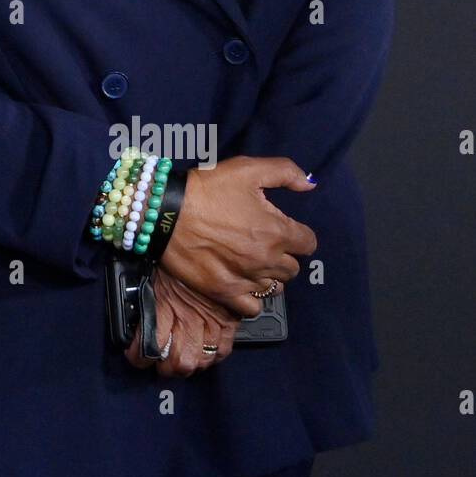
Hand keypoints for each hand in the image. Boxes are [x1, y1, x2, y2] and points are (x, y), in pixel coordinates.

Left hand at [126, 266, 239, 376]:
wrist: (196, 239)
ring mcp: (211, 322)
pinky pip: (223, 351)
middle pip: (179, 363)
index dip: (139, 357)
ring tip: (180, 360)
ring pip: (200, 361)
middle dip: (166, 368)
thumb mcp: (151, 279)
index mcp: (164, 307)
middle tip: (160, 362)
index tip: (134, 355)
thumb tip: (135, 323)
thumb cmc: (170, 256)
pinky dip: (213, 356)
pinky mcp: (229, 320)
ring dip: (188, 365)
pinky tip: (203, 352)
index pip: (149, 347)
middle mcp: (188, 319)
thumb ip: (146, 303)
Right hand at [160, 156, 317, 317]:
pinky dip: (252, 298)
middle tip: (264, 243)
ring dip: (268, 275)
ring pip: (274, 287)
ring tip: (252, 262)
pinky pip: (252, 307)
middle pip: (292, 268)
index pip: (308, 243)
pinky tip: (243, 283)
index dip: (298, 233)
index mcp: (277, 231)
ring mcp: (246, 279)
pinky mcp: (225, 292)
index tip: (282, 228)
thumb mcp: (247, 169)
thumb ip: (285, 172)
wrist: (165, 212)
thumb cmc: (207, 189)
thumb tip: (310, 186)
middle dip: (283, 255)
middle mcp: (267, 260)